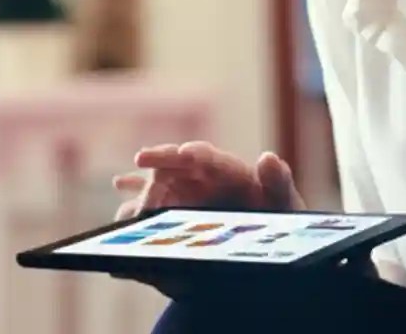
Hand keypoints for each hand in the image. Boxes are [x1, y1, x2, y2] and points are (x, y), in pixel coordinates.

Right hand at [111, 141, 304, 220]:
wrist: (267, 252)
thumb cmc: (280, 224)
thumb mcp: (285, 206)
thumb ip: (278, 183)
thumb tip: (269, 157)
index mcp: (228, 173)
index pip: (207, 157)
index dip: (194, 153)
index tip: (184, 152)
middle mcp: (201, 180)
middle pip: (173, 167)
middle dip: (159, 167)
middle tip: (143, 166)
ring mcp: (184, 197)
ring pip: (156, 187)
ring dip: (140, 188)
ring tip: (125, 189)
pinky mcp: (172, 216)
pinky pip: (148, 209)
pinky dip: (132, 209)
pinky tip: (120, 214)